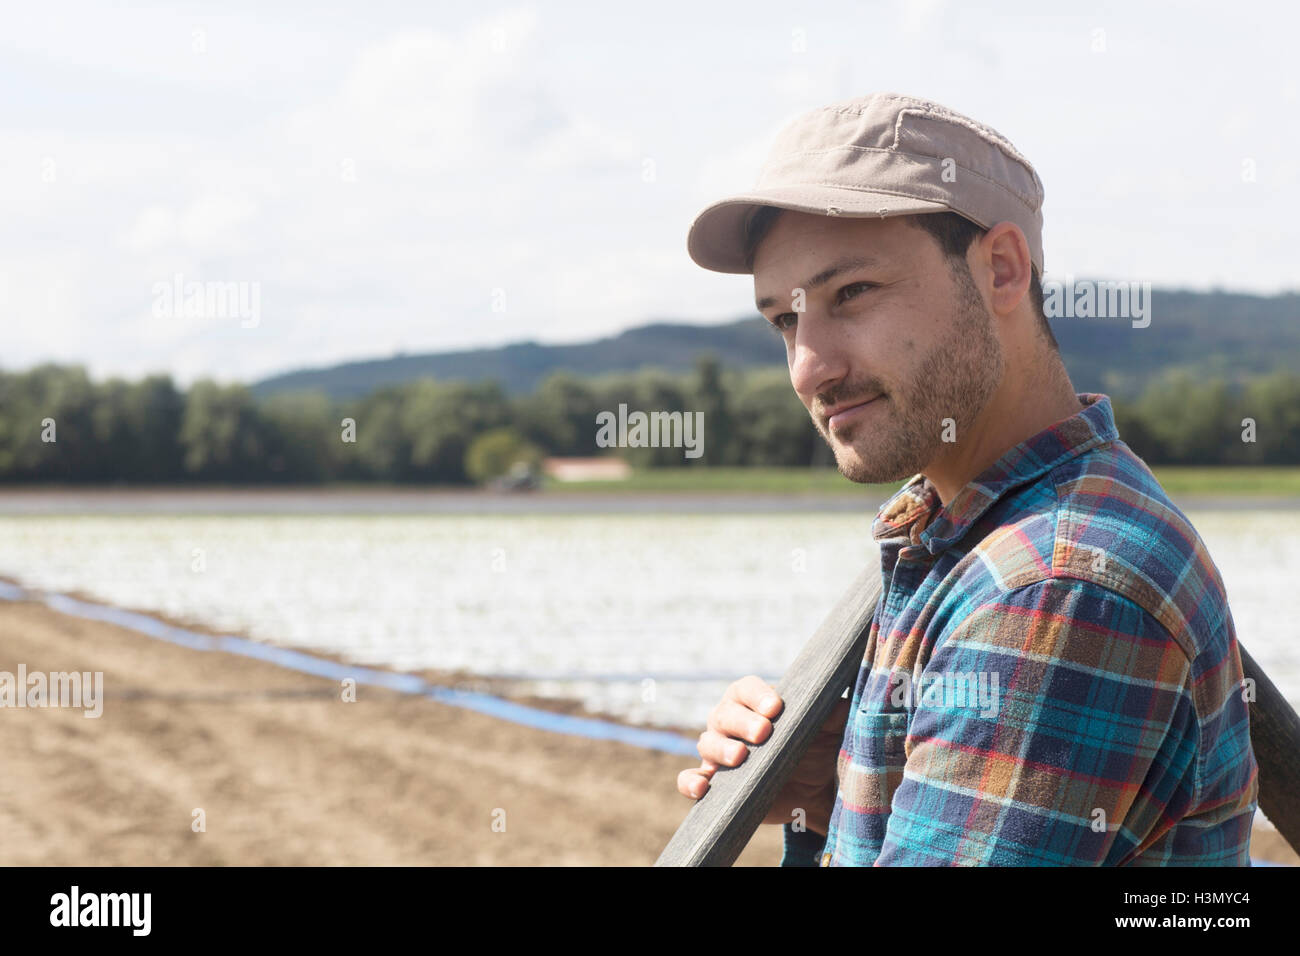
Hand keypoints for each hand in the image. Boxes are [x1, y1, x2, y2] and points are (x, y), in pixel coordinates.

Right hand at [676, 675, 848, 834]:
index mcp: (753, 702)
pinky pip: (689, 779)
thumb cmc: (816, 747)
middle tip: (763, 733)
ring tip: (740, 757)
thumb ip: (834, 713)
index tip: (775, 708)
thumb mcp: (830, 730)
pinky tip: (702, 787)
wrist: (812, 790)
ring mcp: (718, 752)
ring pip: (707, 742)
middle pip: (725, 713)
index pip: (746, 688)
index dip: (757, 695)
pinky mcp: (714, 783)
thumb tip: (840, 705)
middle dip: (742, 722)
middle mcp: (730, 723)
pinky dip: (690, 781)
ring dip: (721, 748)